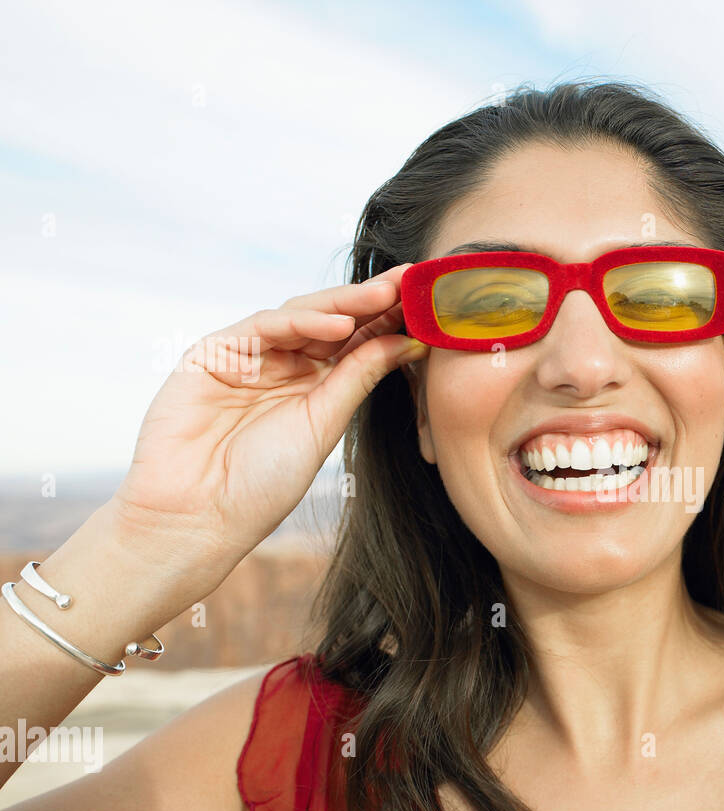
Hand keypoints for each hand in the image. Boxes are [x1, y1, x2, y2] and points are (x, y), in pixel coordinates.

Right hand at [111, 263, 429, 574]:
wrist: (199, 515)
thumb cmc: (263, 483)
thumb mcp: (324, 425)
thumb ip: (359, 378)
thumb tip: (409, 340)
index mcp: (313, 386)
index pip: (356, 343)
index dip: (389, 321)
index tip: (426, 303)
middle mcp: (282, 365)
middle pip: (331, 321)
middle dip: (371, 301)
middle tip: (409, 283)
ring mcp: (247, 356)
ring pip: (300, 315)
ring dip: (343, 303)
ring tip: (383, 297)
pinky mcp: (212, 352)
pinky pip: (262, 326)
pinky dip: (300, 321)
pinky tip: (338, 324)